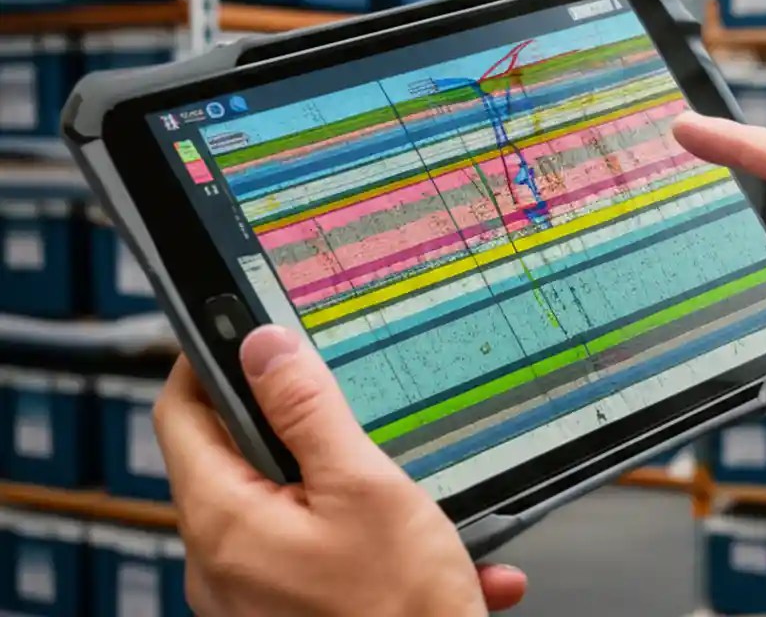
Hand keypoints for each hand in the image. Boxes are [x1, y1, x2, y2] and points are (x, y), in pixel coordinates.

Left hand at [154, 326, 528, 615]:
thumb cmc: (400, 611)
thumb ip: (307, 410)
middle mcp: (220, 563)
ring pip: (287, 506)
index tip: (245, 333)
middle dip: (300, 428)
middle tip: (348, 406)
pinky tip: (429, 545)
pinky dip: (367, 539)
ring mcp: (250, 594)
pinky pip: (315, 554)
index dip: (208, 361)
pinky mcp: (284, 614)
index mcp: (224, 520)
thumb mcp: (364, 486)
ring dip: (351, 489)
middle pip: (235, 457)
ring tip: (411, 491)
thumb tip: (264, 347)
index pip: (181, 412)